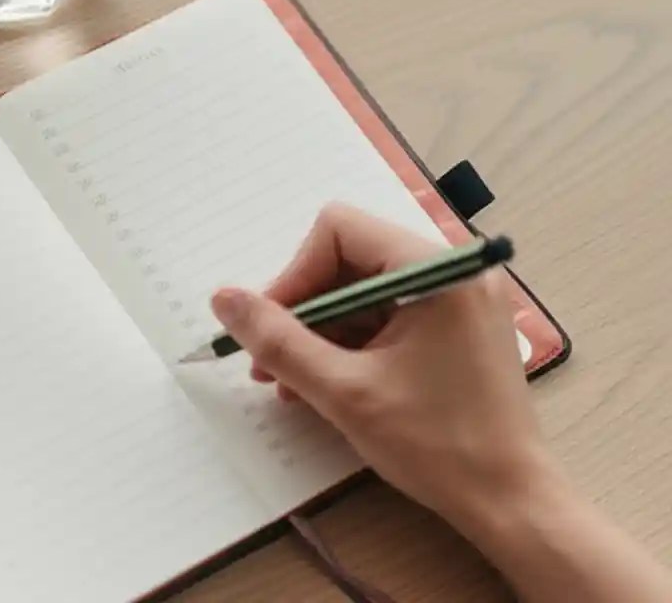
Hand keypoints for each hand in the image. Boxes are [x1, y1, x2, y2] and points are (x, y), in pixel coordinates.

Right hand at [211, 204, 671, 602]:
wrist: (510, 502)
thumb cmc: (437, 446)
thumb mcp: (343, 392)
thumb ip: (279, 341)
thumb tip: (223, 299)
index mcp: (436, 271)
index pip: (339, 231)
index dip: (293, 276)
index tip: (268, 328)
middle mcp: (453, 271)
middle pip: (349, 258)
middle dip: (303, 309)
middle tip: (268, 360)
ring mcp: (458, 300)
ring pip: (363, 291)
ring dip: (321, 333)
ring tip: (288, 384)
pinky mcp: (457, 328)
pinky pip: (388, 316)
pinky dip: (350, 345)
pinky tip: (322, 385)